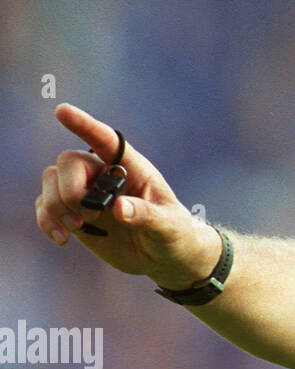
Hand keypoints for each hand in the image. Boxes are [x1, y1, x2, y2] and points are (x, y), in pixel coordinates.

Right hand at [36, 103, 219, 289]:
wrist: (163, 257)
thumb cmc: (174, 234)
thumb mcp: (168, 226)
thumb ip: (147, 216)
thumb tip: (120, 208)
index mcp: (133, 168)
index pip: (107, 140)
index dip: (84, 125)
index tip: (61, 111)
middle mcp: (105, 174)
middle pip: (69, 162)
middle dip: (70, 189)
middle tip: (89, 216)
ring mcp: (87, 192)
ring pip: (51, 179)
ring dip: (55, 205)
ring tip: (78, 229)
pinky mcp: (73, 212)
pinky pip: (45, 205)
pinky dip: (46, 220)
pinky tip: (61, 238)